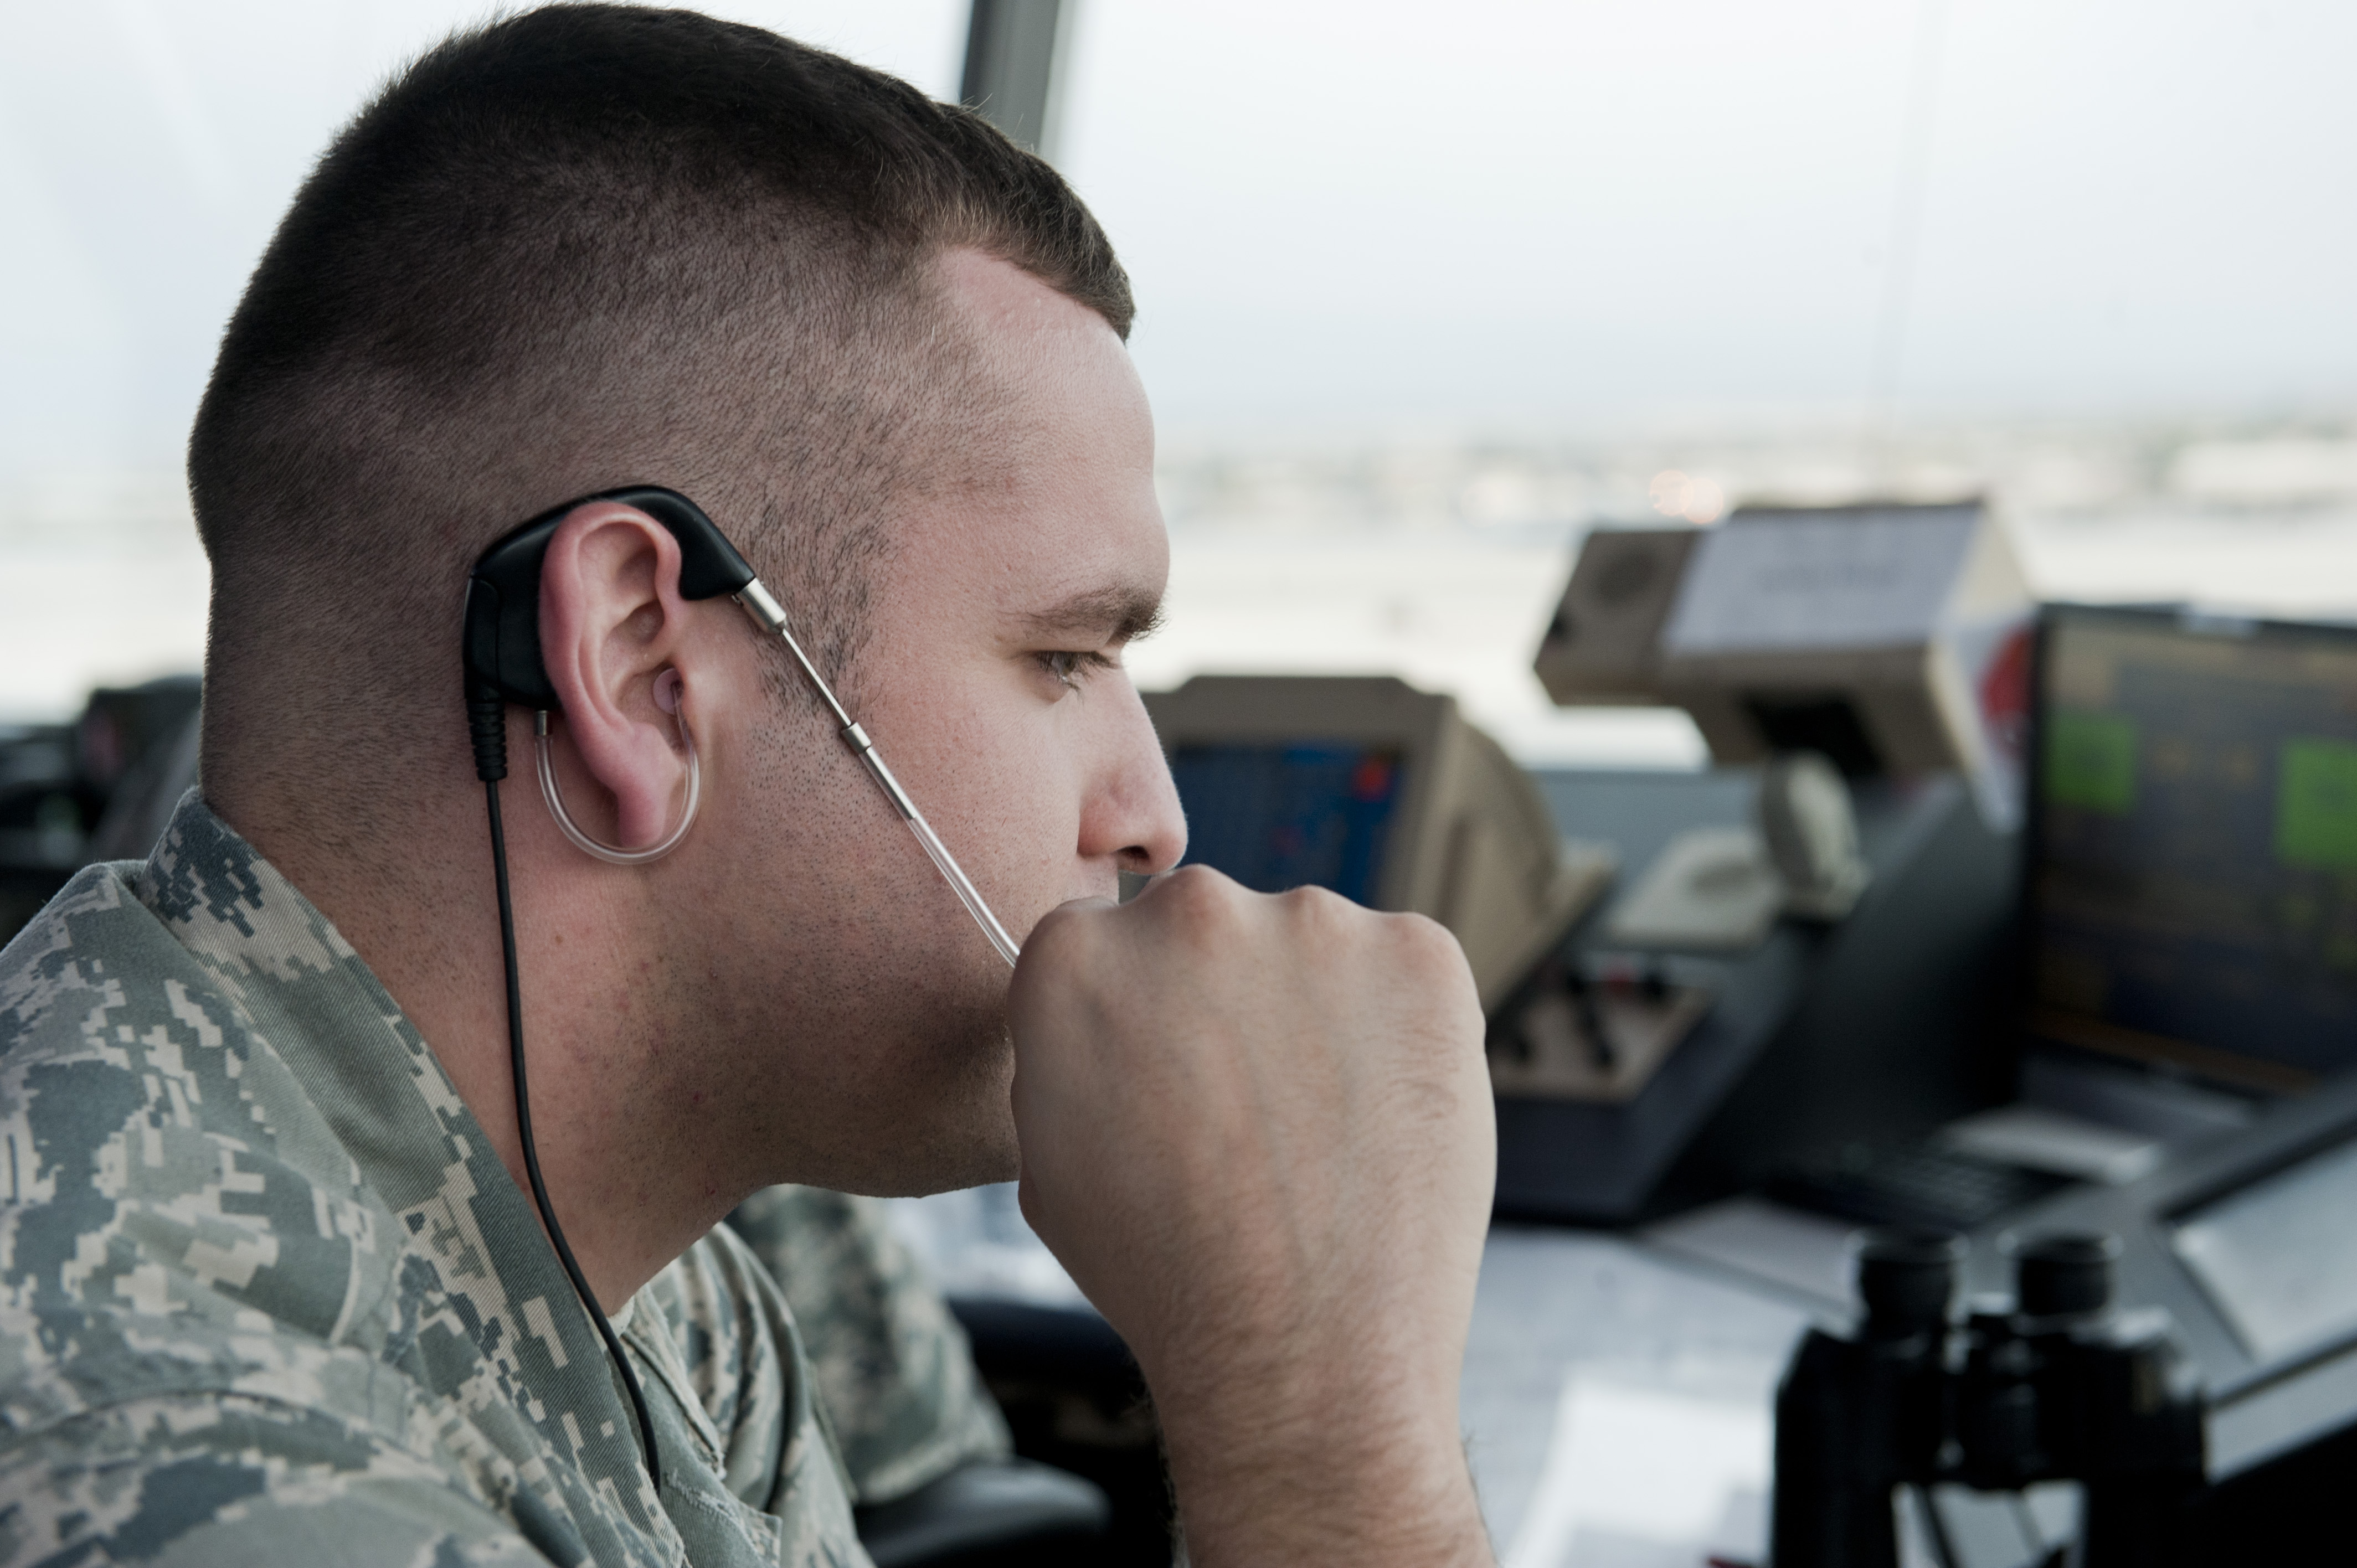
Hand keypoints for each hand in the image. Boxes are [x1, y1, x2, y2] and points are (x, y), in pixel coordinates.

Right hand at [1008, 867, 1495, 1566]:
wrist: (1301, 1352)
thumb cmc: (1168, 1276)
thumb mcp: (1049, 1157)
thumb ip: (1067, 1052)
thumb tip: (1111, 1015)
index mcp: (1075, 955)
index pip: (1108, 940)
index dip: (1145, 1013)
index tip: (1172, 1070)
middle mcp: (1188, 913)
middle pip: (1208, 929)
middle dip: (1227, 1000)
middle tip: (1254, 1110)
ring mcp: (1312, 925)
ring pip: (1312, 949)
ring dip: (1318, 1011)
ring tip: (1324, 1130)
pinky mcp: (1418, 955)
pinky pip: (1405, 970)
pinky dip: (1402, 1027)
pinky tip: (1382, 1114)